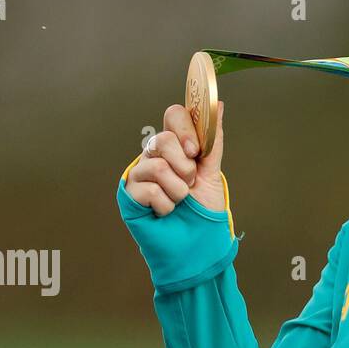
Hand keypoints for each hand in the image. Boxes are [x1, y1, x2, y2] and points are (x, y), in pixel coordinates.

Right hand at [125, 99, 226, 215]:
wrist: (197, 242)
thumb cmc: (202, 209)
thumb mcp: (212, 173)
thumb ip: (212, 141)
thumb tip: (219, 105)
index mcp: (173, 146)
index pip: (174, 115)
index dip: (185, 130)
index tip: (196, 153)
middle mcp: (153, 154)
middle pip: (163, 139)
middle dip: (184, 167)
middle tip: (188, 183)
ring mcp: (139, 173)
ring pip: (158, 167)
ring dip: (178, 191)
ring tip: (178, 201)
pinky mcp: (129, 194)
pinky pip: (151, 191)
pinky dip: (166, 206)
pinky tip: (165, 212)